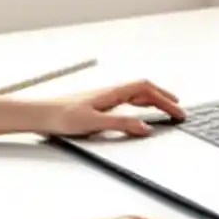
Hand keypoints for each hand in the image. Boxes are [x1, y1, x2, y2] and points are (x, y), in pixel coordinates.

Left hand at [40, 79, 186, 137]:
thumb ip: (121, 125)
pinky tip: (138, 113)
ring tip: (165, 109)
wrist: (39, 114)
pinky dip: (139, 105)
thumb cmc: (61, 116)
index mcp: (111, 93)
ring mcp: (103, 98)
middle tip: (178, 110)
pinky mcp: (97, 105)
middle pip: (143, 90)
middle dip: (164, 98)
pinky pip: (125, 101)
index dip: (165, 99)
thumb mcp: (94, 123)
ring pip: (135, 94)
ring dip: (153, 100)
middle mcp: (109, 93)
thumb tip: (146, 128)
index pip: (145, 90)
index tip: (178, 111)